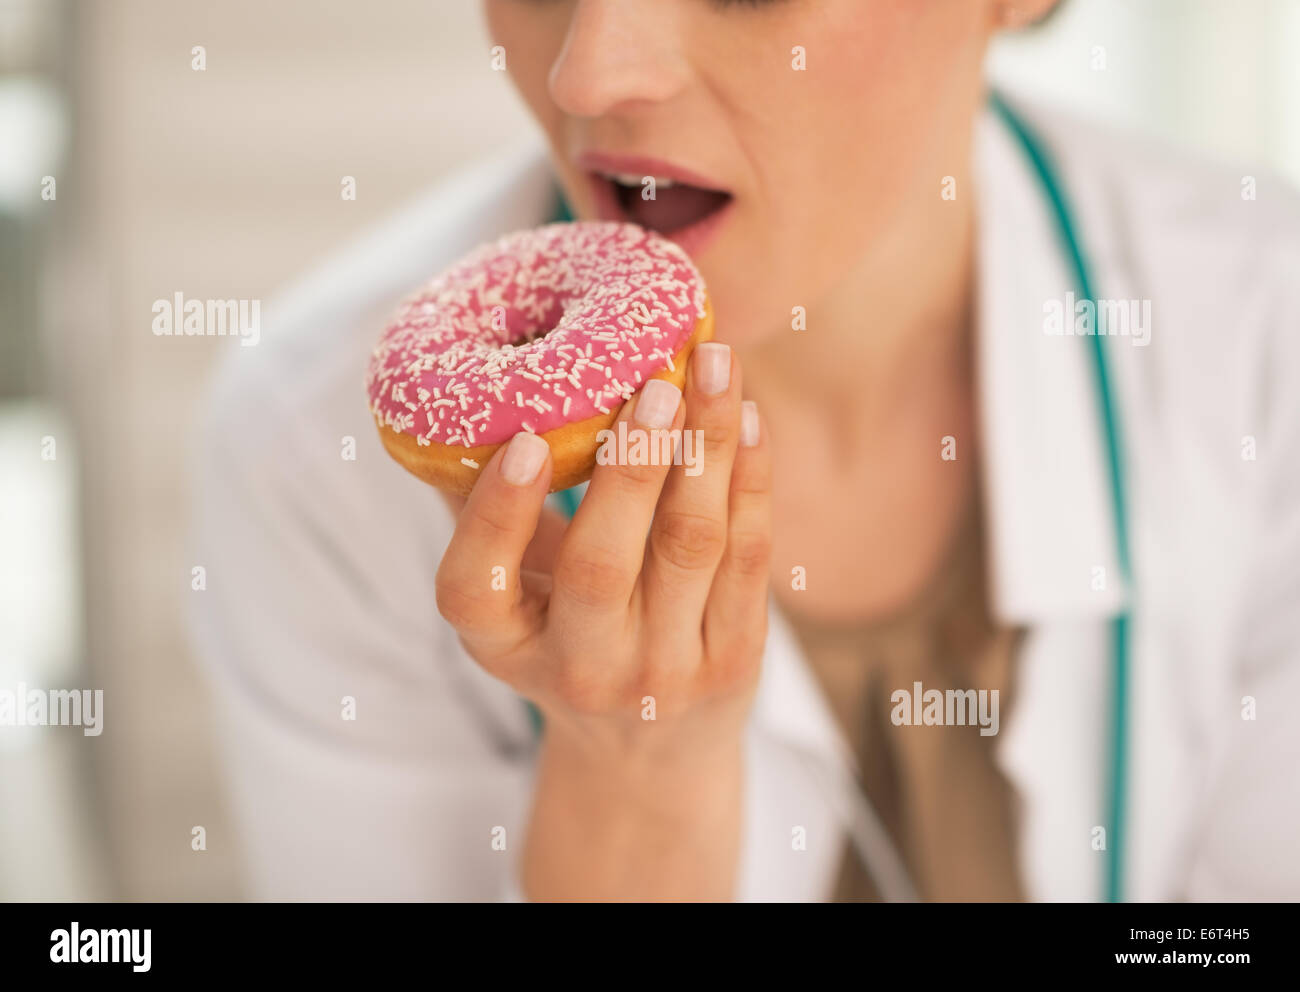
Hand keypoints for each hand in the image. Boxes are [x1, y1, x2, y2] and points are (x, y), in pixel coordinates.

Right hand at [435, 341, 770, 764]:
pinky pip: (748, 557)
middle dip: (633, 465)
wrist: (650, 754)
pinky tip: (747, 421)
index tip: (525, 439)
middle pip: (601, 566)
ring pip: (691, 547)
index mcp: (504, 648)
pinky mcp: (734, 661)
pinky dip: (750, 480)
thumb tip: (469, 406)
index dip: (496, 514)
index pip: (475, 590)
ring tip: (718, 369)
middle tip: (656, 382)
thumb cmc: (569, 641)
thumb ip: (497, 521)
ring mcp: (664, 673)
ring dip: (707, 449)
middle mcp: (581, 669)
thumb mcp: (517, 602)